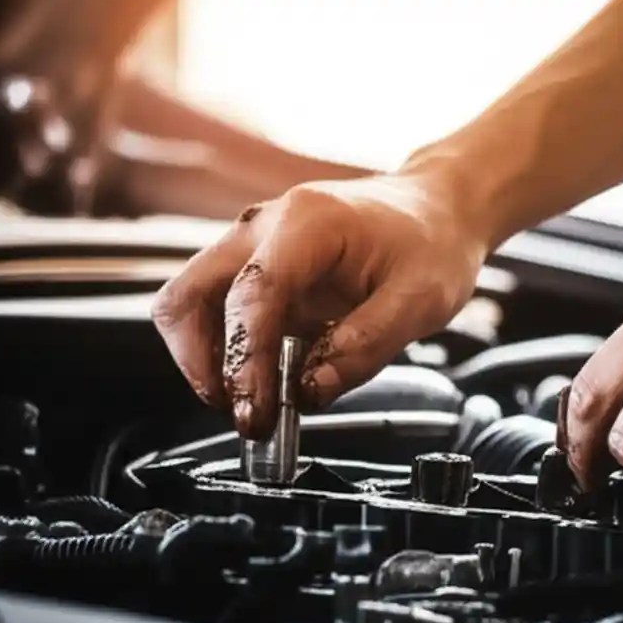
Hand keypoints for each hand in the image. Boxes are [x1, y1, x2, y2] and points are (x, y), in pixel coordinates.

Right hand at [151, 175, 484, 438]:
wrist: (434, 209)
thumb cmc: (430, 243)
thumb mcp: (421, 301)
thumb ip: (365, 346)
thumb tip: (310, 391)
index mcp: (308, 223)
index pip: (253, 294)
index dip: (245, 360)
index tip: (255, 411)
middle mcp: (264, 227)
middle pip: (189, 296)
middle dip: (202, 365)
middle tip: (245, 413)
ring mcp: (251, 245)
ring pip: (191, 306)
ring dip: (210, 362)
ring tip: (257, 403)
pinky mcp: (254, 269)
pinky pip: (217, 313)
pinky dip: (229, 353)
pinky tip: (267, 380)